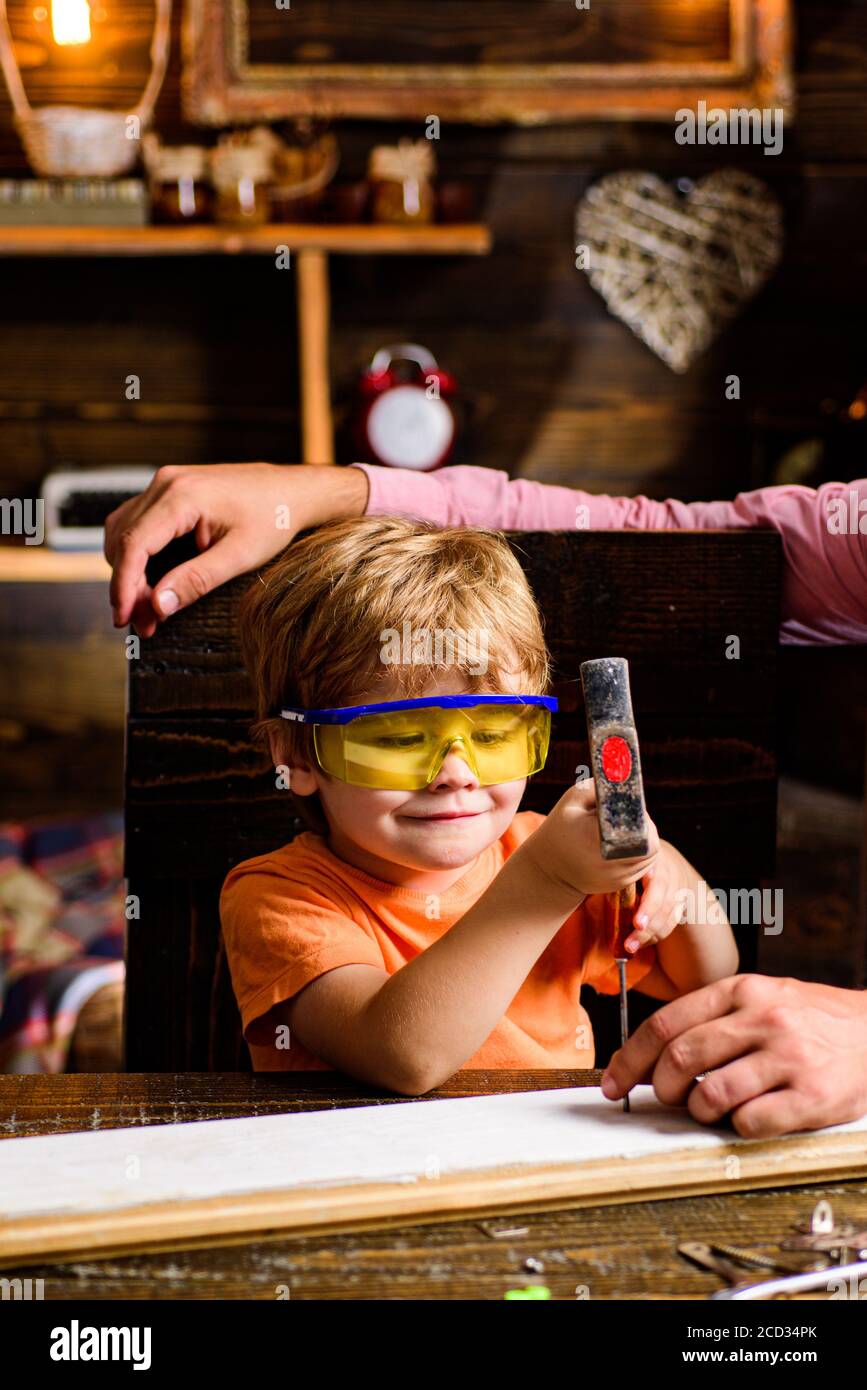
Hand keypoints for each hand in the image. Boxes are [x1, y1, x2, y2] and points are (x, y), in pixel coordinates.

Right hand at [104, 462, 368, 636]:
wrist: (293, 490)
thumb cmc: (274, 518)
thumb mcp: (239, 556)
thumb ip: (195, 580)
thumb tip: (158, 606)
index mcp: (181, 496)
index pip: (134, 545)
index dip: (124, 586)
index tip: (123, 618)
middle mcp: (166, 484)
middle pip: (124, 541)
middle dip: (129, 586)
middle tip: (144, 623)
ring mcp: (166, 484)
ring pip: (125, 533)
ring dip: (131, 572)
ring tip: (150, 609)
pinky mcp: (170, 492)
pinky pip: (139, 524)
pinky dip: (140, 555)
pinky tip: (154, 582)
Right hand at [523, 780, 658, 900]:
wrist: (548, 869)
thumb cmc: (561, 828)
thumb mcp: (572, 800)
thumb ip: (599, 787)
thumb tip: (627, 780)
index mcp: (596, 839)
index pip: (642, 831)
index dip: (642, 818)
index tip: (630, 810)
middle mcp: (609, 863)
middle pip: (651, 844)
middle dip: (646, 827)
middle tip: (629, 818)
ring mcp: (616, 878)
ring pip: (651, 857)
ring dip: (646, 840)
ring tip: (626, 830)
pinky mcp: (620, 884)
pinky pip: (644, 866)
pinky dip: (641, 853)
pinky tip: (625, 844)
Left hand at [601, 974, 866, 1136]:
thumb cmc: (812, 1020)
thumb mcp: (762, 997)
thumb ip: (713, 1018)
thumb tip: (652, 1056)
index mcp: (741, 990)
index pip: (666, 1023)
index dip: (630, 1057)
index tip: (613, 1082)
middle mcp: (762, 1018)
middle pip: (680, 1058)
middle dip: (660, 1087)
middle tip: (667, 1098)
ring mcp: (788, 1056)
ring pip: (711, 1094)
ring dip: (699, 1111)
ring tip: (711, 1108)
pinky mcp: (812, 1095)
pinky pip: (751, 1122)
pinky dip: (739, 1127)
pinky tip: (750, 1116)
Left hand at [621, 841, 689, 953]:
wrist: (660, 857)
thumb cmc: (631, 859)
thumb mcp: (623, 858)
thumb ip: (613, 871)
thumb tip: (589, 881)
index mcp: (653, 860)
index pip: (656, 884)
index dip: (648, 906)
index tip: (637, 923)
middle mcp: (669, 873)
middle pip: (663, 904)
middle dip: (647, 927)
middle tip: (630, 945)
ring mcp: (677, 888)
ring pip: (669, 916)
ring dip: (650, 936)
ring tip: (631, 948)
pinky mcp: (680, 902)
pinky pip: (672, 922)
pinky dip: (656, 935)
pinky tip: (642, 943)